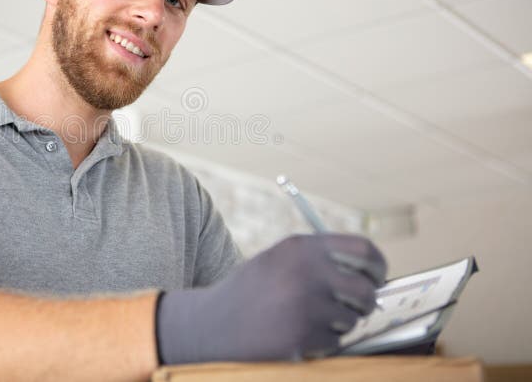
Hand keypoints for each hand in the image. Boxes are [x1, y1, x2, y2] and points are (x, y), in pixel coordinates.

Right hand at [156, 233, 386, 363]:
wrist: (213, 323)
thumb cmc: (252, 291)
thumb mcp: (280, 259)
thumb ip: (320, 260)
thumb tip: (372, 278)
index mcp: (301, 247)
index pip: (363, 250)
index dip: (378, 266)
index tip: (378, 278)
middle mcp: (306, 272)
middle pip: (366, 290)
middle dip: (365, 303)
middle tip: (354, 308)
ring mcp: (305, 305)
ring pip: (352, 320)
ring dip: (338, 324)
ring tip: (307, 319)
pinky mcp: (302, 336)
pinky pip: (334, 342)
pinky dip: (321, 343)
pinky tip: (295, 334)